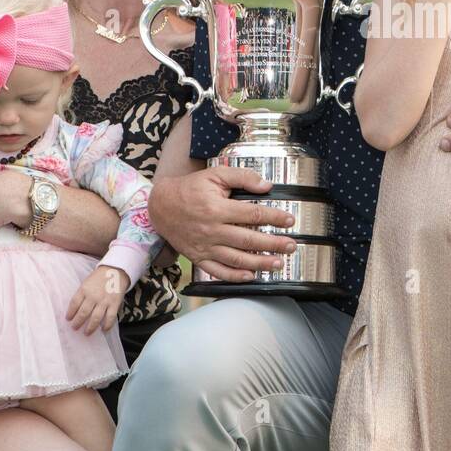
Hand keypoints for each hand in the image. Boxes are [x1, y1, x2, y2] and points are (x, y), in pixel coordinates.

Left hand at [66, 266, 128, 334]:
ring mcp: (104, 301)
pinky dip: (107, 325)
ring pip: (96, 318)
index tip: (68, 319)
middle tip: (75, 328)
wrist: (115, 271)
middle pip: (83, 313)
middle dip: (78, 323)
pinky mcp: (114, 303)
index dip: (70, 313)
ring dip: (90, 327)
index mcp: (84, 289)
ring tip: (87, 333)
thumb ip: (81, 295)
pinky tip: (104, 329)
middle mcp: (93, 296)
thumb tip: (75, 310)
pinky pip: (110, 317)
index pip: (74, 304)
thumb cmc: (99, 278)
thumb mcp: (86, 283)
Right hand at [148, 167, 297, 281]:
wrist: (160, 206)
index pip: (253, 214)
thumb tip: (266, 185)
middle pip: (248, 240)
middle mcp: (212, 230)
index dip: (274, 217)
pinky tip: (250, 276)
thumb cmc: (190, 189)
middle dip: (273, 244)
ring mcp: (205, 247)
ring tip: (278, 264)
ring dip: (259, 263)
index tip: (290, 220)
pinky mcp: (198, 257)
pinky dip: (234, 276)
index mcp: (217, 209)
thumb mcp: (214, 174)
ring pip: (236, 259)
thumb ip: (241, 177)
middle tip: (291, 246)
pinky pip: (217, 271)